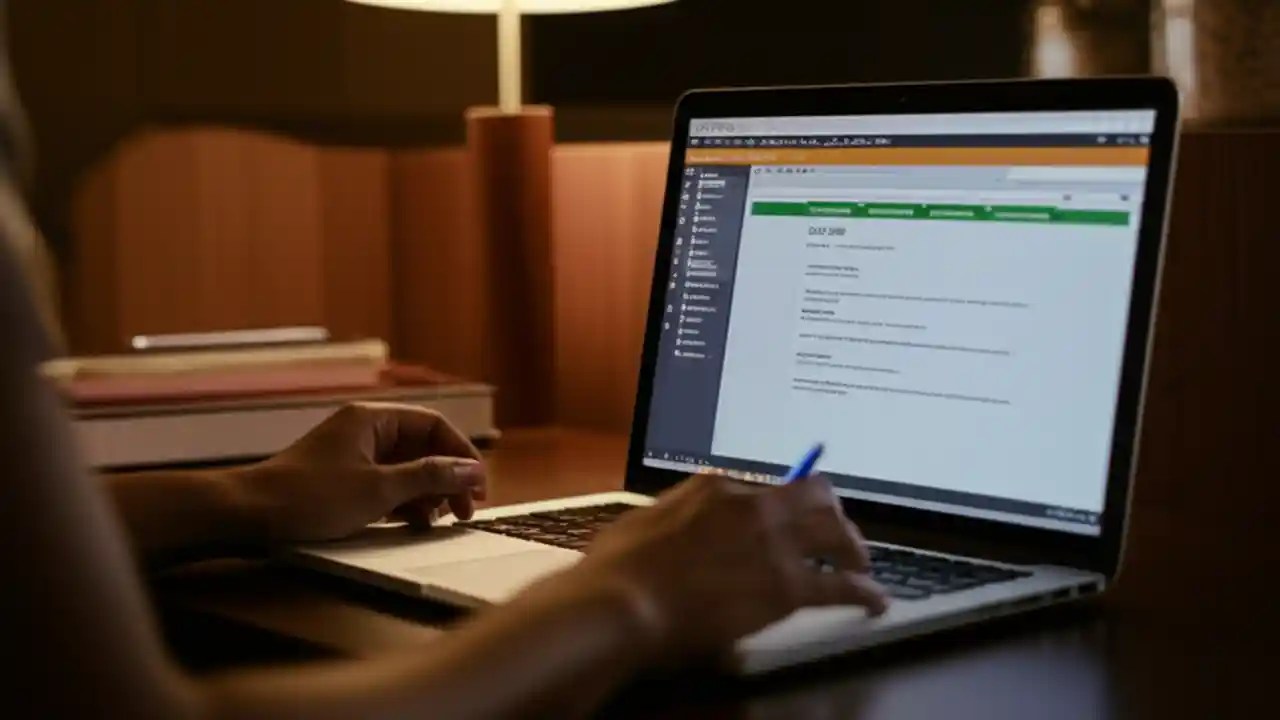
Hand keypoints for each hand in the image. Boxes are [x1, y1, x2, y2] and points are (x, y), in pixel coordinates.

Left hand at [232, 403, 486, 543]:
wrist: (248, 515)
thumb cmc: (311, 497)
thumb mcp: (379, 489)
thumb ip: (430, 477)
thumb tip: (472, 470)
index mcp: (373, 419)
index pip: (434, 426)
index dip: (461, 454)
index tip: (478, 487)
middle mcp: (365, 431)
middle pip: (422, 447)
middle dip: (447, 478)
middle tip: (465, 511)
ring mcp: (353, 455)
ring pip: (406, 468)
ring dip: (428, 493)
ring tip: (440, 521)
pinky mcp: (344, 480)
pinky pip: (387, 484)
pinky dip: (405, 502)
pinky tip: (414, 523)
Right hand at [552, 474, 887, 664]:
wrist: (623, 602)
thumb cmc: (618, 567)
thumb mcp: (644, 521)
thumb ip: (675, 516)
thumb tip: (679, 525)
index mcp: (716, 484)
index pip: (766, 485)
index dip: (781, 504)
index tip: (786, 516)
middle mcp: (754, 504)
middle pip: (815, 496)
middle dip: (831, 513)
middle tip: (837, 533)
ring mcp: (775, 544)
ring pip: (836, 532)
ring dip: (852, 547)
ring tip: (859, 563)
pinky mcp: (787, 586)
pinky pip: (840, 584)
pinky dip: (863, 592)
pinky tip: (873, 601)